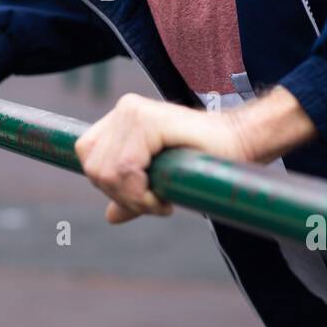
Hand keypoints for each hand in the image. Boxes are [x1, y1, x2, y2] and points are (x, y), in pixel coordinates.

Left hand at [73, 89, 316, 223]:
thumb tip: (110, 217)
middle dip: (121, 196)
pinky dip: (141, 193)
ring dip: (133, 197)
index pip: (87, 156)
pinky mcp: (149, 120)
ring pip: (106, 171)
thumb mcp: (160, 180)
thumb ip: (132, 192)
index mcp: (120, 118)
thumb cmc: (202, 162)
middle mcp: (123, 109)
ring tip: (161, 199)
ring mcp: (134, 111)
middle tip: (154, 201)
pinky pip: (126, 168)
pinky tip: (165, 198)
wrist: (239, 146)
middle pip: (93, 167)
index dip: (109, 185)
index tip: (142, 197)